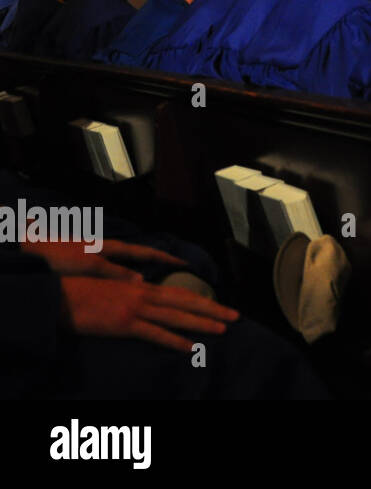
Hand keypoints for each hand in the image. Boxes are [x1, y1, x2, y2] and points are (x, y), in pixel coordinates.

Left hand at [22, 239, 188, 280]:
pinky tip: (119, 279)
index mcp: (109, 248)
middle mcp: (105, 248)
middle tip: (175, 266)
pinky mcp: (82, 260)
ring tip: (153, 273)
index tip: (184, 262)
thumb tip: (142, 281)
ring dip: (139, 265)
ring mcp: (93, 253)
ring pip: (123, 259)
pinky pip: (110, 265)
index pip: (145, 252)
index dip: (165, 257)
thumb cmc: (58, 257)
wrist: (28, 251)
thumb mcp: (90, 266)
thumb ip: (116, 273)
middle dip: (156, 259)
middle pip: (137, 253)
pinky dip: (121, 270)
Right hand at [61, 276, 238, 352]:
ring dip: (202, 323)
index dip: (201, 300)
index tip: (219, 305)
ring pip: (177, 317)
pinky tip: (190, 347)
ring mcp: (136, 309)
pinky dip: (174, 340)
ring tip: (223, 329)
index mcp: (142, 287)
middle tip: (236, 316)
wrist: (58, 295)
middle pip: (186, 302)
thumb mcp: (112, 288)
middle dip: (213, 309)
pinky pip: (155, 334)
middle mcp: (144, 295)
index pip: (180, 293)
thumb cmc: (81, 292)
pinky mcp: (124, 324)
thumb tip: (147, 293)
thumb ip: (132, 291)